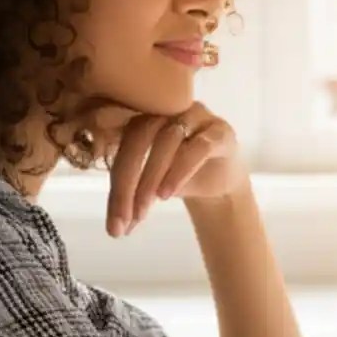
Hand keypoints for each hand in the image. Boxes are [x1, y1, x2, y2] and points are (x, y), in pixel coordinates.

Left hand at [105, 101, 247, 237]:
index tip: (115, 223)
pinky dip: (180, 171)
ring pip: (166, 140)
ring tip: (146, 208)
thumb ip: (130, 198)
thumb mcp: (148, 186)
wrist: (221, 181)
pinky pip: (198, 147)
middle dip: (128, 182)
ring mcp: (195, 115)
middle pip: (138, 137)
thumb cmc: (179, 177)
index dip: (114, 184)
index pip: (118, 145)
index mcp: (140, 115)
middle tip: (126, 218)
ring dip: (152, 176)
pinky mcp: (220, 131)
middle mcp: (166, 108)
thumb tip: (115, 229)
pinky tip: (169, 193)